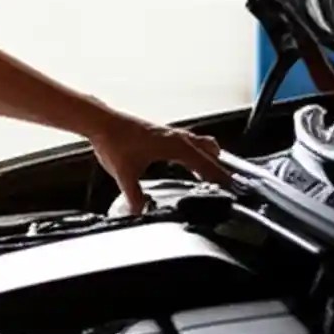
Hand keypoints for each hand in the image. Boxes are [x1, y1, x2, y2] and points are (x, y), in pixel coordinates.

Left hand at [87, 112, 231, 213]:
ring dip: (207, 157)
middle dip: (218, 167)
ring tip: (212, 173)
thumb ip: (133, 195)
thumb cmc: (114, 141)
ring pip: (199, 143)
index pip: (205, 163)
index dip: (219, 176)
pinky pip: (187, 142)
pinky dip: (194, 152)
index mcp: (174, 146)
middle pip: (208, 151)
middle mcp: (175, 137)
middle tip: (227, 183)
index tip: (232, 186)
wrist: (101, 122)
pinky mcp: (160, 132)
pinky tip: (186, 162)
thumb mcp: (124, 174)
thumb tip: (139, 212)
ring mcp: (169, 133)